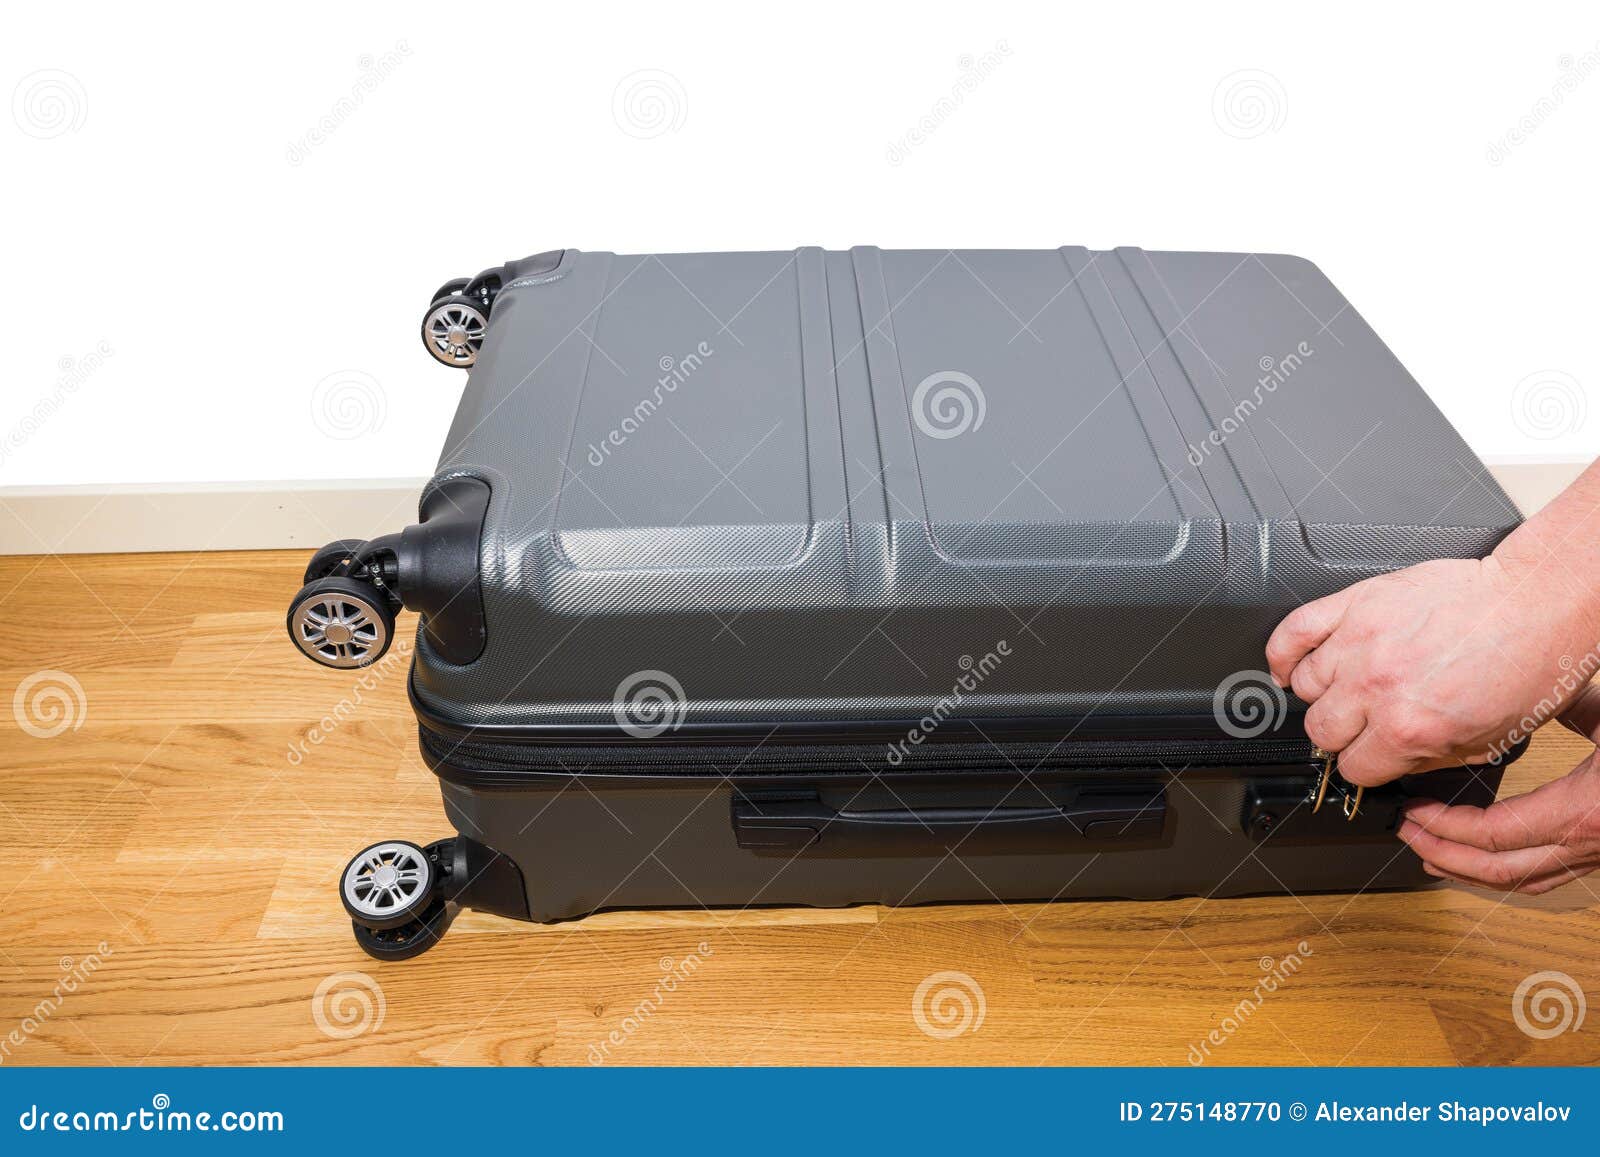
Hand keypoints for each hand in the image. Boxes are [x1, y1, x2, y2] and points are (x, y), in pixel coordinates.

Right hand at [1265, 555, 1598, 786]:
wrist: (1535, 604)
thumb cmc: (1526, 663)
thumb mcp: (1489, 740)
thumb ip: (1429, 759)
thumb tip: (1394, 763)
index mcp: (1409, 728)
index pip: (1354, 769)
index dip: (1366, 766)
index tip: (1372, 757)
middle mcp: (1376, 687)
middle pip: (1320, 731)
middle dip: (1343, 735)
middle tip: (1362, 725)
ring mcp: (1360, 642)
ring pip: (1303, 686)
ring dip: (1321, 693)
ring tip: (1344, 689)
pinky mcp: (1356, 603)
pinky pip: (1293, 631)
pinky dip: (1282, 653)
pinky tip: (1289, 665)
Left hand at [1397, 685, 1599, 893]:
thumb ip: (1570, 704)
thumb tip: (1531, 693)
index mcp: (1589, 813)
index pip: (1495, 837)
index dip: (1444, 831)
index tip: (1413, 814)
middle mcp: (1596, 845)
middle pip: (1502, 872)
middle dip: (1445, 857)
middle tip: (1407, 836)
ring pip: (1528, 883)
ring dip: (1474, 871)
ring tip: (1433, 852)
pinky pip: (1554, 876)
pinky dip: (1513, 871)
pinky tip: (1490, 859)